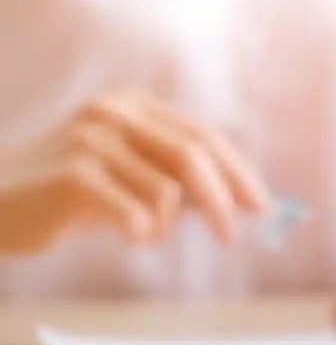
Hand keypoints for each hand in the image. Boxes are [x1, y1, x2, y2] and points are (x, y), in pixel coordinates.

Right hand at [0, 91, 267, 253]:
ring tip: (144, 235)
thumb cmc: (65, 196)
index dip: (238, 172)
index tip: (261, 205)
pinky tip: (129, 238)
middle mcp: (114, 112)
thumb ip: (174, 181)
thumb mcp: (126, 179)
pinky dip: (143, 233)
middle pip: (195, 155)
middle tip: (232, 236)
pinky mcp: (75, 171)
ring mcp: (92, 137)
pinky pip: (138, 212)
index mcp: (132, 106)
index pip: (203, 136)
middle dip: (225, 200)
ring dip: (167, 226)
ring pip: (169, 191)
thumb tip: (237, 202)